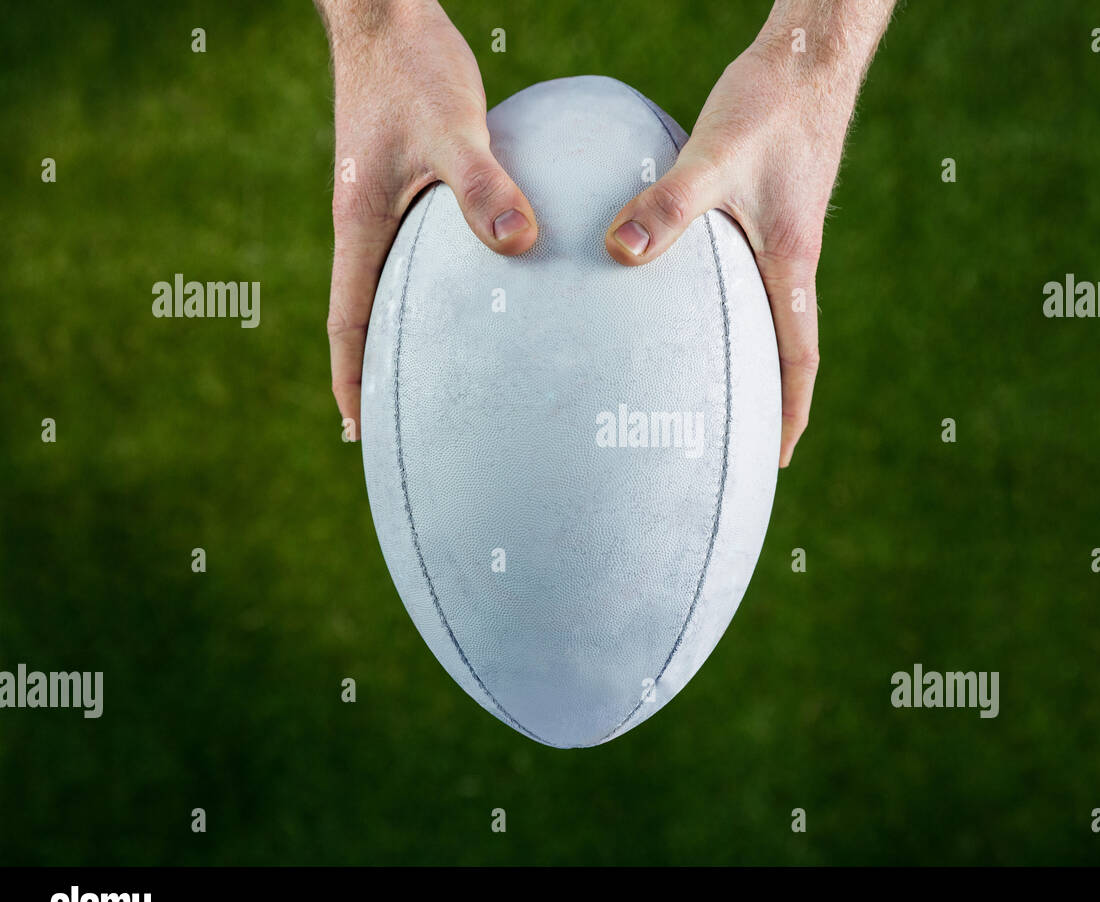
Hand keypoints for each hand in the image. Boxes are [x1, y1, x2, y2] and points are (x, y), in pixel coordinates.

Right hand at [319, 0, 537, 432]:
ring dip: (404, 332)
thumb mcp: (453, 128)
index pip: (348, 319)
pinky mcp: (408, 184)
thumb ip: (485, 185)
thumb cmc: (413, 68)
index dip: (349, 377)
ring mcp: (384, 205)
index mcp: (360, 224)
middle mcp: (366, 223)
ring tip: (434, 377)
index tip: (357, 429)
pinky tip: (470, 295)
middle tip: (396, 425)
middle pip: (365, 315)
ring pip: (391, 286)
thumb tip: (519, 246)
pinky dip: (433, 287)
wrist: (387, 13)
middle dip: (376, 372)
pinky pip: (418, 253)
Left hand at [605, 2, 891, 466]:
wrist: (809, 58)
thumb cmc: (770, 105)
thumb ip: (666, 205)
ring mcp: (780, 235)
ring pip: (766, 313)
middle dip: (767, 400)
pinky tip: (691, 302)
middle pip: (784, 347)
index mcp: (789, 260)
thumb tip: (618, 256)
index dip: (788, 410)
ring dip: (749, 356)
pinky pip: (747, 276)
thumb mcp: (715, 156)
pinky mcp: (765, 210)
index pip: (797, 356)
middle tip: (742, 446)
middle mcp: (790, 257)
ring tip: (715, 392)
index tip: (777, 458)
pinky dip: (728, 306)